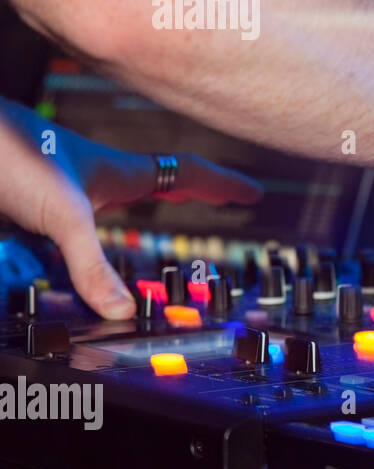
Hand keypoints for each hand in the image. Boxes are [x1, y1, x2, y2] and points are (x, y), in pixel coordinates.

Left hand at [0, 102, 261, 319]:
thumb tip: (123, 312)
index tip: (254, 194)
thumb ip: (93, 266)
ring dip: (154, 195)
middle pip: (163, 180)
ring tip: (176, 201)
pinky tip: (95, 226)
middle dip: (198, 190)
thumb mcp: (65, 218)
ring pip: (124, 192)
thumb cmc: (13, 156)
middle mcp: (99, 177)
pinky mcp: (39, 198)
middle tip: (228, 196)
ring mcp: (69, 185)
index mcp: (120, 173)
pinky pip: (85, 213)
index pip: (189, 176)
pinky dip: (104, 220)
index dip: (225, 186)